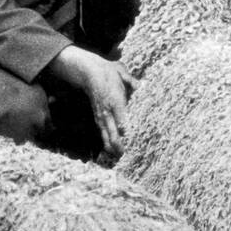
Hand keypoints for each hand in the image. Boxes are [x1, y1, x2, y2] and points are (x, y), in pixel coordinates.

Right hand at [49, 45, 136, 159]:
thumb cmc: (108, 73)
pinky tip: (112, 151)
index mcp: (114, 100)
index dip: (127, 130)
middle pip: (113, 133)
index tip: (134, 139)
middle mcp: (107, 111)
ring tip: (122, 157)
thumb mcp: (121, 73)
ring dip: (114, 148)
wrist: (89, 73)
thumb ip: (131, 81)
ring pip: (107, 136)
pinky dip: (107, 143)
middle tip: (129, 155)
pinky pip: (103, 134)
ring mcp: (101, 116)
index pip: (121, 119)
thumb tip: (141, 86)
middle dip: (120, 145)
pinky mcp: (99, 118)